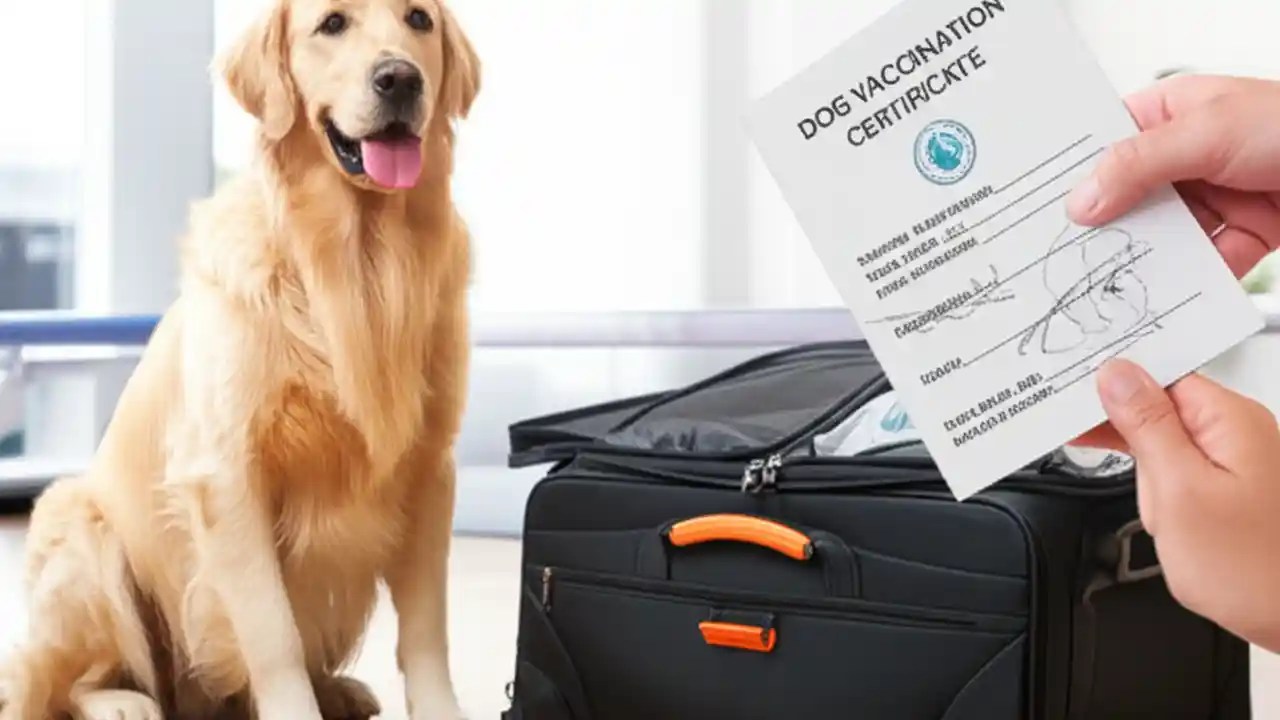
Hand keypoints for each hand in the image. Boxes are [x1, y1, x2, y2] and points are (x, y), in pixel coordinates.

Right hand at [1067, 74, 1279, 277]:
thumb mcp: (1207, 132)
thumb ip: (1138, 165)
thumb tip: (1081, 198)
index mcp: (1171, 114)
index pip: (1102, 144)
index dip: (1070, 175)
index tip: (1039, 208)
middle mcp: (1187, 156)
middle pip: (1126, 199)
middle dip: (1103, 229)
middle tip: (1070, 254)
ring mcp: (1214, 198)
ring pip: (1161, 237)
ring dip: (1145, 260)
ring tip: (1116, 282)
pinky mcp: (1241, 236)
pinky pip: (1202, 265)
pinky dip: (1189, 282)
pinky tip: (1171, 294)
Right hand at [1077, 359, 1279, 651]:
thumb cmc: (1253, 569)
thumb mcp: (1179, 492)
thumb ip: (1145, 427)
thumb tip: (1117, 375)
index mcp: (1229, 419)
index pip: (1156, 372)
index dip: (1110, 382)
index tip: (1070, 397)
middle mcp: (1239, 430)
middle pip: (1158, 403)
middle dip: (1126, 435)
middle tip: (1112, 466)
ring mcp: (1237, 458)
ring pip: (1165, 438)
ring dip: (1145, 469)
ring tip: (1159, 513)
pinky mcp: (1231, 484)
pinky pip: (1181, 464)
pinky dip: (1160, 481)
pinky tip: (1156, 504)